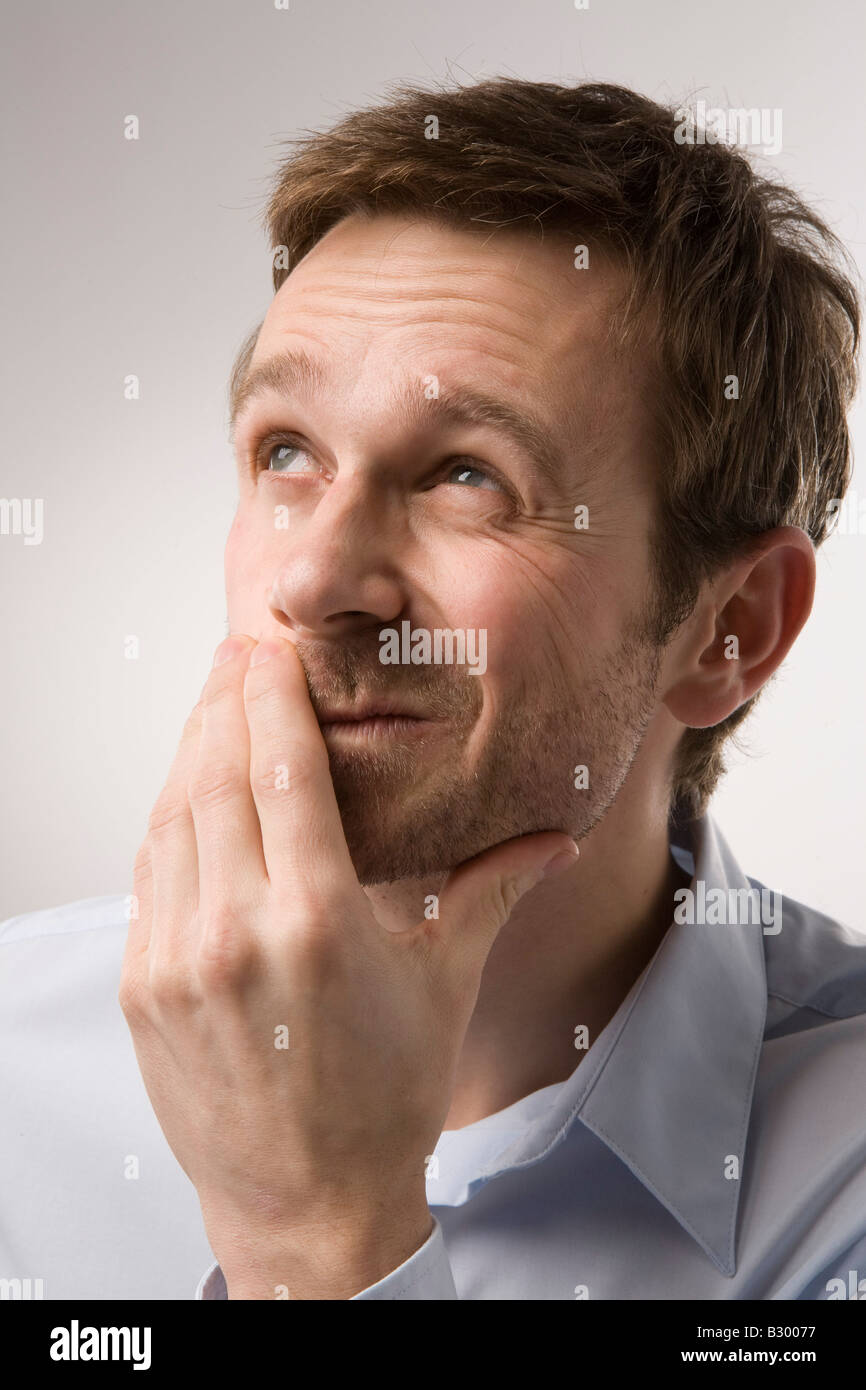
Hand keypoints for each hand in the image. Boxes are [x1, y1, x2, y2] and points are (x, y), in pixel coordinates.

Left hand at [118, 632, 577, 1297]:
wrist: (308, 1202)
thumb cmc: (385, 1096)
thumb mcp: (444, 983)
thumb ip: (493, 890)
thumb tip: (559, 834)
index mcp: (317, 922)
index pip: (279, 771)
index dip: (270, 698)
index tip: (268, 649)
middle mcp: (234, 933)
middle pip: (214, 777)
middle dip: (223, 703)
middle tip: (238, 656)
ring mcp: (175, 961)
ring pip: (170, 819)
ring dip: (189, 752)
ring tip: (213, 708)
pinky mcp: (143, 987)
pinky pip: (148, 876)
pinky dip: (168, 819)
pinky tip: (189, 792)